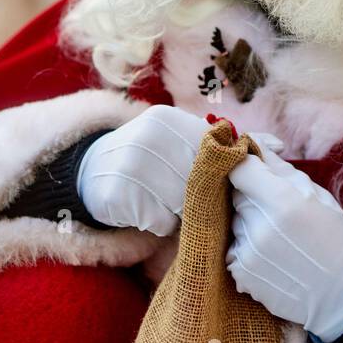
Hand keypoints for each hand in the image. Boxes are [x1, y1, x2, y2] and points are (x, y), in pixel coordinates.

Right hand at [77, 104, 211, 235]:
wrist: (92, 171)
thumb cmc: (147, 159)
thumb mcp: (170, 137)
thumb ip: (204, 143)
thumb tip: (251, 152)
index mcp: (166, 118)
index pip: (212, 151)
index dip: (219, 172)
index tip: (216, 183)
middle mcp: (147, 136)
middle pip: (198, 178)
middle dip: (199, 194)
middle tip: (190, 198)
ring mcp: (129, 164)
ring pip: (181, 203)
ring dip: (180, 211)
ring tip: (164, 203)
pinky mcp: (116, 195)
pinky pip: (160, 222)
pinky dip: (160, 224)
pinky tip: (146, 211)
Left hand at [225, 145, 342, 341]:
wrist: (340, 291)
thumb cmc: (333, 236)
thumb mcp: (316, 194)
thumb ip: (279, 167)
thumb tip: (253, 145)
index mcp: (282, 200)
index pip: (238, 168)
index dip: (246, 164)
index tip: (255, 169)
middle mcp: (260, 226)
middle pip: (237, 194)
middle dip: (253, 196)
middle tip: (278, 209)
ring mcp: (247, 253)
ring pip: (236, 221)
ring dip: (251, 223)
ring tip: (280, 237)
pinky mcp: (240, 274)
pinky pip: (234, 247)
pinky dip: (249, 248)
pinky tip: (274, 256)